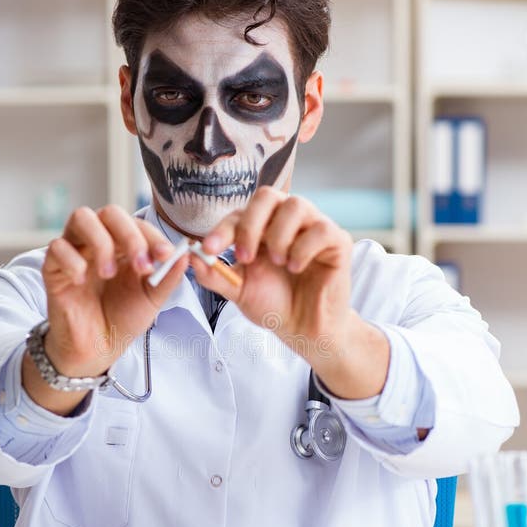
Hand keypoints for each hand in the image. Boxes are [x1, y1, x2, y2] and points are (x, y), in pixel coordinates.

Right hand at [40, 205, 187, 378]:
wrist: (98, 347)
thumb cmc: (123, 318)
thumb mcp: (153, 299)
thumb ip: (168, 276)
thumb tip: (187, 253)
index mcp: (124, 244)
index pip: (137, 223)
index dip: (152, 236)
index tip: (166, 255)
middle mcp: (99, 241)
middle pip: (110, 212)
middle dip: (129, 235)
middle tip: (141, 266)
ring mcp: (75, 251)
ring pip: (81, 217)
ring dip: (101, 242)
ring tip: (109, 273)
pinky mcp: (53, 267)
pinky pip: (56, 247)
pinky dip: (72, 261)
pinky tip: (82, 282)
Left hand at [190, 189, 389, 399]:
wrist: (303, 330)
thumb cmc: (274, 305)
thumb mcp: (239, 291)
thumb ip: (215, 275)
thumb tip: (190, 257)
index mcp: (262, 228)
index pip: (240, 213)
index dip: (223, 229)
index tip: (208, 249)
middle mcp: (287, 221)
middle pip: (267, 195)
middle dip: (250, 224)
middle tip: (245, 257)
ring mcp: (313, 228)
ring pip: (296, 205)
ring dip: (279, 236)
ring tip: (278, 263)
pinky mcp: (337, 241)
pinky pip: (321, 229)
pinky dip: (303, 248)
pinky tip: (296, 268)